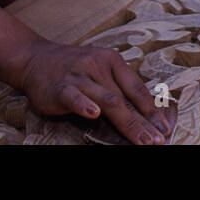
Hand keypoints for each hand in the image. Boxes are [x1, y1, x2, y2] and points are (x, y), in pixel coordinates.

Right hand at [21, 41, 177, 144]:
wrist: (35, 59)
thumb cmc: (74, 68)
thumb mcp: (99, 69)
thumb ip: (117, 88)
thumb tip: (144, 115)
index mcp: (112, 61)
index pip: (137, 88)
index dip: (152, 110)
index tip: (165, 128)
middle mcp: (98, 65)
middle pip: (124, 98)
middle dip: (143, 123)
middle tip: (157, 141)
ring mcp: (79, 75)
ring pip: (106, 100)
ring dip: (126, 123)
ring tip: (140, 140)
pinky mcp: (60, 87)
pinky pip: (74, 96)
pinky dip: (85, 105)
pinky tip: (94, 115)